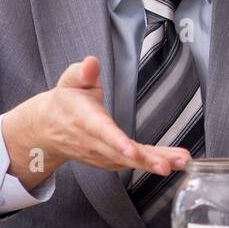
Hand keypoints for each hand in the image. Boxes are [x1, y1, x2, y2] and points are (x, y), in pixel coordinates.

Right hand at [3, 55, 190, 187]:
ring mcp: (100, 155)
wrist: (48, 127)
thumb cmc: (66, 100)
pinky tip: (172, 162)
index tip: (132, 152)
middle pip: (121, 154)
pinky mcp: (107, 161)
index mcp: (85, 119)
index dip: (118, 143)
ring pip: (129, 162)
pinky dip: (151, 164)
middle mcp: (93, 142)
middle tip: (168, 165)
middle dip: (146, 160)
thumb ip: (84, 72)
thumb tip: (92, 62)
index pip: (102, 132)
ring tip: (181, 162)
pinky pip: (131, 164)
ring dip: (155, 162)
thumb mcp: (71, 80)